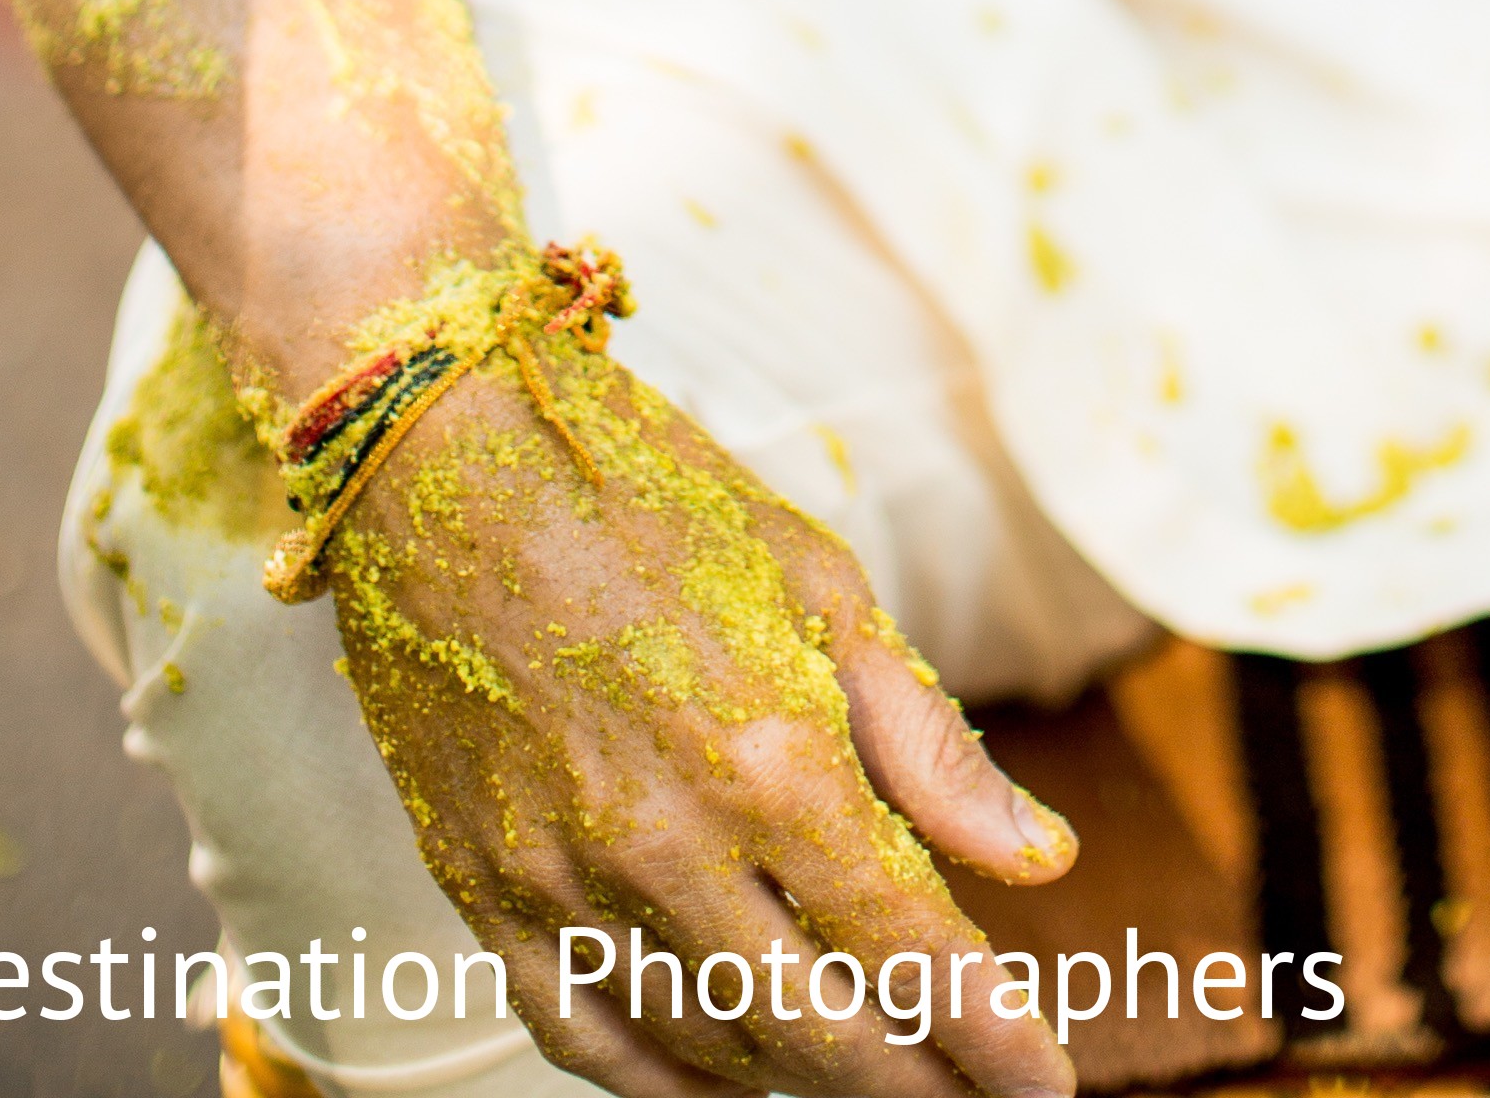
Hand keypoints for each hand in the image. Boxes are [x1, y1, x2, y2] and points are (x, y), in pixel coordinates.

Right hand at [332, 339, 1078, 1097]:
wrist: (442, 454)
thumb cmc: (650, 498)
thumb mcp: (820, 586)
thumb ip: (927, 745)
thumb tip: (1039, 859)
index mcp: (769, 756)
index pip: (910, 954)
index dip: (992, 1040)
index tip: (1046, 1084)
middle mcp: (667, 845)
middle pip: (818, 1034)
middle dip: (914, 1086)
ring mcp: (562, 883)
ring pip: (706, 1053)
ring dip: (801, 1088)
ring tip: (874, 1085)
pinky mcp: (484, 894)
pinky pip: (586, 1038)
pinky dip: (667, 1083)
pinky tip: (723, 1081)